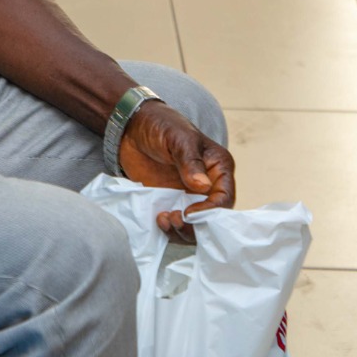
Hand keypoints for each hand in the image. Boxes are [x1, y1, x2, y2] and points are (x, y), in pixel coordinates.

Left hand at [118, 102, 234, 243]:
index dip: (210, 211)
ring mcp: (189, 197)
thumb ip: (190, 161)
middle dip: (196, 227)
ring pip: (195, 227)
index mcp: (218, 169)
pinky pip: (176, 225)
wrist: (131, 127)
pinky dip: (170, 230)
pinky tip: (158, 220)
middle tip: (173, 219)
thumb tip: (203, 186)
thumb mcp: (178, 138)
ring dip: (182, 231)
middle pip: (212, 219)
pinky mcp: (171, 203)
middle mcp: (208, 187)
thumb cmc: (161, 125)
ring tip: (163, 220)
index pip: (224, 198)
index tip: (188, 213)